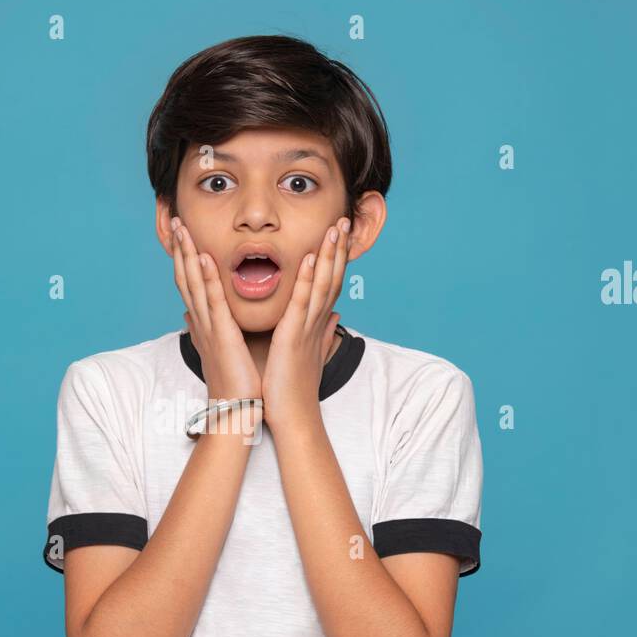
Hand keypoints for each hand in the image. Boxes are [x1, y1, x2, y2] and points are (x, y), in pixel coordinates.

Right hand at [169, 217, 262, 405]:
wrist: (236, 410)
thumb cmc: (235, 384)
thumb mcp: (219, 349)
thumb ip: (206, 330)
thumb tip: (190, 316)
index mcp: (205, 323)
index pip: (191, 284)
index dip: (184, 258)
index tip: (181, 234)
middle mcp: (202, 322)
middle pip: (186, 277)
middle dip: (179, 249)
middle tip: (173, 221)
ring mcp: (209, 327)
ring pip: (194, 284)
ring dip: (186, 255)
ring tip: (181, 229)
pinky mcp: (221, 335)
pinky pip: (213, 301)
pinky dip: (207, 278)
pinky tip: (203, 257)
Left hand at [262, 216, 349, 432]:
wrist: (292, 416)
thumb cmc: (294, 388)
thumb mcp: (308, 353)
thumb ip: (322, 332)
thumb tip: (336, 317)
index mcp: (316, 324)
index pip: (330, 284)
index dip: (336, 258)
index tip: (339, 233)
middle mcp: (317, 322)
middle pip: (333, 277)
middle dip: (339, 248)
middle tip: (344, 219)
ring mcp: (308, 328)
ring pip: (323, 285)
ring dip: (330, 255)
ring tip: (335, 228)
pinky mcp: (294, 337)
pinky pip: (303, 303)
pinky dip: (308, 280)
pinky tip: (311, 258)